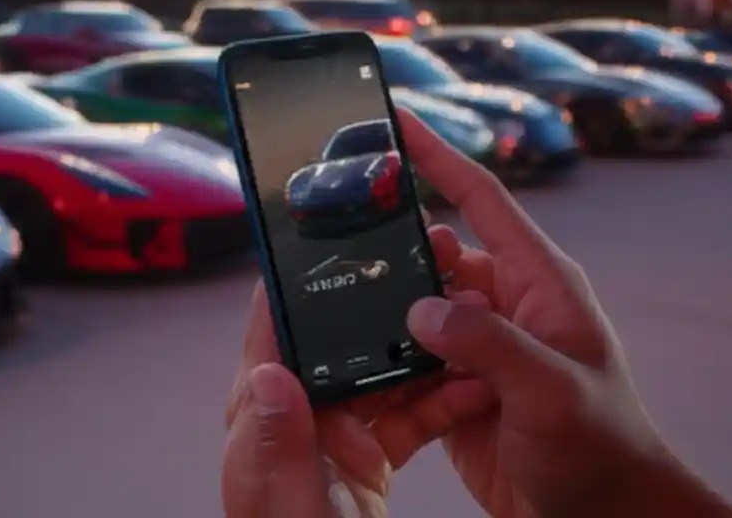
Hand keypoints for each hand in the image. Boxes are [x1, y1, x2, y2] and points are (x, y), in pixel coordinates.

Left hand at [221, 274, 496, 516]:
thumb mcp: (294, 510)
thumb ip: (279, 448)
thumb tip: (267, 372)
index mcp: (259, 420)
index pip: (272, 331)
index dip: (301, 282)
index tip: (340, 240)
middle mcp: (293, 418)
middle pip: (335, 341)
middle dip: (382, 306)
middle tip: (429, 269)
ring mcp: (332, 435)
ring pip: (378, 371)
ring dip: (421, 349)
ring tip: (465, 321)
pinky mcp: (366, 455)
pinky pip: (404, 412)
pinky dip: (437, 398)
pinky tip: (471, 386)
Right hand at [381, 109, 731, 517]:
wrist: (601, 516)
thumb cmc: (601, 449)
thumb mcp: (552, 391)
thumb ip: (490, 344)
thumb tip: (423, 311)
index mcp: (539, 283)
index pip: (482, 201)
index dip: (438, 156)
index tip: (394, 119)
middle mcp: (506, 304)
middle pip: (435, 255)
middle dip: (396, 256)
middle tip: (351, 258)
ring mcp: (480, 346)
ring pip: (413, 310)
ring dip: (389, 323)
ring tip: (355, 329)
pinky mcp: (456, 387)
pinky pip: (408, 361)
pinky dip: (388, 368)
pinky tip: (371, 380)